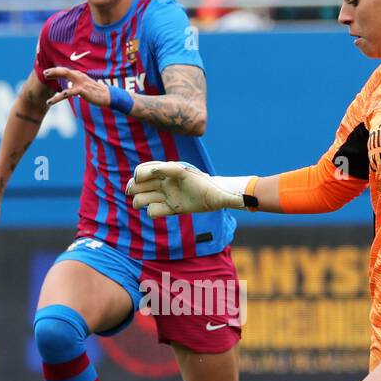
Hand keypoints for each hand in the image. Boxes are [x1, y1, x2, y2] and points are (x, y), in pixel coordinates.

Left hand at [43, 67, 109, 107]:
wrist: (107, 95)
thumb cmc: (95, 92)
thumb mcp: (84, 86)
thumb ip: (76, 84)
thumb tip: (69, 86)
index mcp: (78, 75)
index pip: (65, 71)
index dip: (55, 71)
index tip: (47, 73)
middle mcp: (78, 76)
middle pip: (64, 71)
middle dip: (54, 71)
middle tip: (44, 73)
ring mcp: (80, 82)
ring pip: (65, 77)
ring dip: (55, 79)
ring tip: (46, 82)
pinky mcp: (82, 90)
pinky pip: (69, 92)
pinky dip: (61, 95)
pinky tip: (54, 99)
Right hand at [126, 161, 246, 216]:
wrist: (211, 197)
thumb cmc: (216, 193)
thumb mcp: (224, 197)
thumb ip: (233, 200)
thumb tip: (248, 202)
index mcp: (179, 172)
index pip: (163, 168)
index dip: (152, 169)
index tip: (143, 175)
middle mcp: (169, 181)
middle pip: (146, 178)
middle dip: (137, 182)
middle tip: (133, 188)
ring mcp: (165, 192)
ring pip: (144, 192)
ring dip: (139, 197)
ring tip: (137, 202)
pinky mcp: (166, 205)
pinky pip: (153, 208)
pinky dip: (152, 211)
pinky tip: (156, 213)